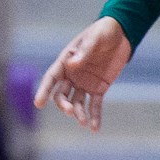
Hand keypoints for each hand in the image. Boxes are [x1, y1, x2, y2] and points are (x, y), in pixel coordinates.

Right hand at [33, 16, 131, 131]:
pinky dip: (94, 116)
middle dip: (64, 105)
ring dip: (78, 113)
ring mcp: (84, 83)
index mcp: (66, 61)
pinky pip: (94, 105)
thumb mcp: (95, 37)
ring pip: (76, 102)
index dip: (43, 90)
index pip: (51, 77)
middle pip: (61, 94)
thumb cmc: (103, 31)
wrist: (121, 34)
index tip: (38, 104)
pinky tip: (94, 128)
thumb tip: (72, 64)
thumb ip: (85, 51)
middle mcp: (72, 75)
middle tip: (71, 111)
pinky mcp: (99, 88)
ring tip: (83, 122)